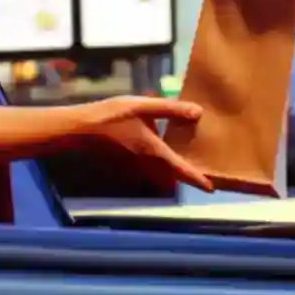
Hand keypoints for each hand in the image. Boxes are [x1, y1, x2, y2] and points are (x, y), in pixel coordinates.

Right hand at [75, 96, 213, 192]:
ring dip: (173, 175)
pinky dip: (160, 169)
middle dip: (187, 179)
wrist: (82, 128)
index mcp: (154, 150)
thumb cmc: (112, 115)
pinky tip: (162, 156)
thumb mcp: (143, 106)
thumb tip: (198, 113)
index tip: (212, 188)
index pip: (180, 169)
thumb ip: (170, 109)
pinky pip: (149, 170)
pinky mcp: (127, 162)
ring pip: (160, 175)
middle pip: (172, 177)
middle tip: (204, 177)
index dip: (197, 179)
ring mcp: (135, 165)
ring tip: (186, 167)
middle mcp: (147, 162)